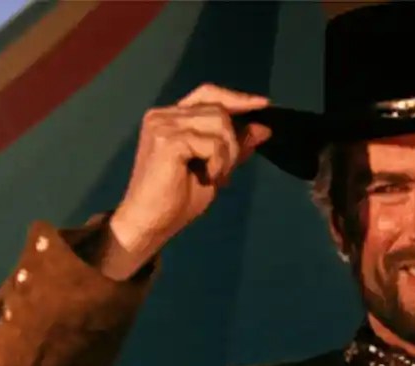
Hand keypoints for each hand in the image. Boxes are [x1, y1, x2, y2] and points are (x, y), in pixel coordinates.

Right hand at [108, 83, 271, 257]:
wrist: (151, 222)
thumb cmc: (177, 200)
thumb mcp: (216, 168)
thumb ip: (235, 146)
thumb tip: (263, 128)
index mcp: (171, 118)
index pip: (208, 94)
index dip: (236, 97)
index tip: (263, 104)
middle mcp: (164, 115)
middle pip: (219, 110)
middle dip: (233, 142)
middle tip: (223, 171)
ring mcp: (163, 124)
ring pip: (219, 123)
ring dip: (227, 154)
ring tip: (214, 175)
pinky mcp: (167, 139)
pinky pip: (212, 142)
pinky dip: (218, 163)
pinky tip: (208, 178)